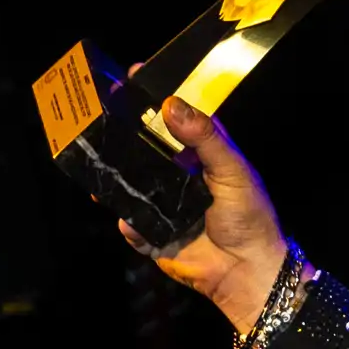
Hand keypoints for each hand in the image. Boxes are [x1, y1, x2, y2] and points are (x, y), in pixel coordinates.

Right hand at [114, 74, 289, 334]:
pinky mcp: (154, 237)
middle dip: (120, 136)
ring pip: (128, 187)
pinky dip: (130, 225)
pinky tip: (131, 222)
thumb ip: (205, 137)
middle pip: (141, 150)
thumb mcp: (233, 170)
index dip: (153, 100)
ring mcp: (163, 207)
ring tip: (97, 169)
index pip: (173, 121)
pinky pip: (132, 226)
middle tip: (100, 117)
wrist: (250, 272)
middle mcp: (177, 179)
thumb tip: (171, 104)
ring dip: (112, 180)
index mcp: (199, 158)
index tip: (133, 76)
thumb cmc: (249, 217)